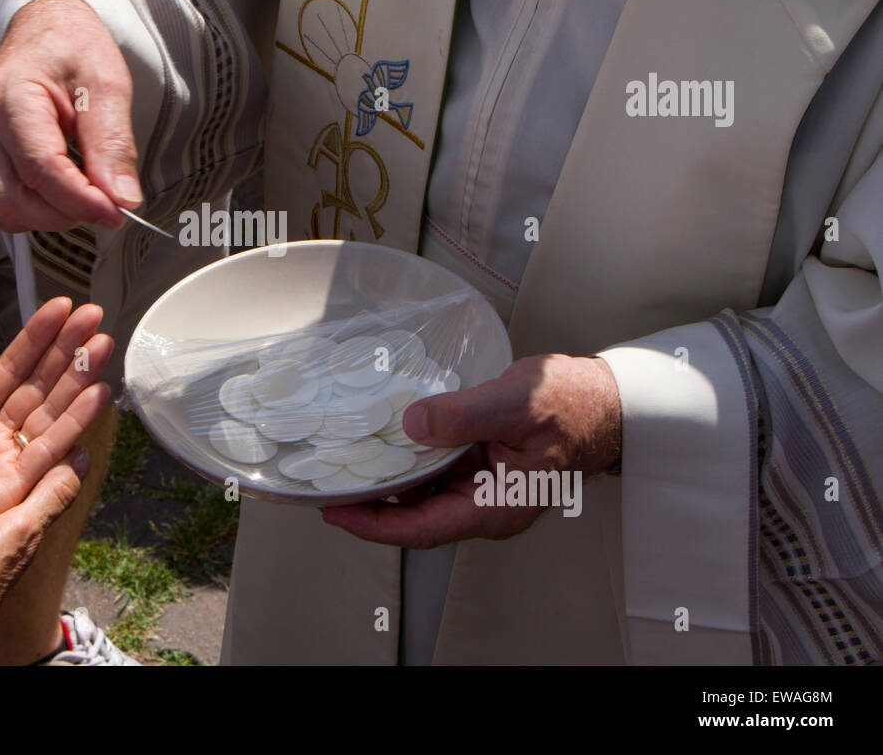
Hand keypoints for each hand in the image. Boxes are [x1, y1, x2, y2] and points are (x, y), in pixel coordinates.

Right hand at [0, 0, 138, 232]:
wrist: (45, 31)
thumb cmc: (69, 47)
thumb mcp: (106, 85)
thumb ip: (113, 144)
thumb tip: (121, 197)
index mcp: (7, 97)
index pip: (41, 170)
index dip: (82, 200)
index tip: (116, 210)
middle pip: (15, 203)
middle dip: (66, 212)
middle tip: (106, 199)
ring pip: (7, 212)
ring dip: (53, 213)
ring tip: (84, 185)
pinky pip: (4, 204)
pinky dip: (39, 206)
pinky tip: (62, 182)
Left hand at [0, 297, 112, 605]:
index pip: (10, 368)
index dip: (35, 338)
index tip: (61, 308)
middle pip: (38, 384)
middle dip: (66, 349)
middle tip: (93, 316)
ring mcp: (3, 459)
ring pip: (51, 411)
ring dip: (79, 378)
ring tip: (103, 344)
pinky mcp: (11, 488)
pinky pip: (49, 451)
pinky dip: (74, 423)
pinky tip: (97, 393)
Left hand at [321, 355, 620, 548]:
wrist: (605, 401)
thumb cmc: (572, 406)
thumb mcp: (514, 402)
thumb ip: (462, 415)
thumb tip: (413, 424)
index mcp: (495, 506)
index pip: (422, 528)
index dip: (374, 524)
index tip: (336, 511)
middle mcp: (485, 505)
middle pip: (414, 515)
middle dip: (369, 503)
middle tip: (325, 484)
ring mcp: (482, 487)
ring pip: (422, 491)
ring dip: (386, 478)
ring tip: (343, 462)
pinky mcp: (479, 465)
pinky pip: (434, 468)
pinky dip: (407, 456)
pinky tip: (383, 438)